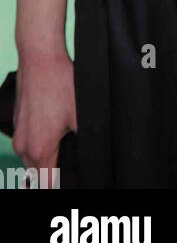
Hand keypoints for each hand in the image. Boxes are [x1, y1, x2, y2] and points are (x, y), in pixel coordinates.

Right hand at [12, 51, 75, 177]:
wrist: (40, 58)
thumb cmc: (59, 83)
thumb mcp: (80, 114)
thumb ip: (87, 138)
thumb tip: (94, 153)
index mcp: (40, 150)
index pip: (48, 184)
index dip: (63, 184)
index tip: (73, 181)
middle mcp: (24, 146)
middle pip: (38, 174)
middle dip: (54, 173)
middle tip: (72, 164)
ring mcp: (18, 134)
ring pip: (31, 159)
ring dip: (46, 158)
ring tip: (64, 147)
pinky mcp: (18, 123)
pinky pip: (27, 144)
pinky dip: (39, 145)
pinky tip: (53, 131)